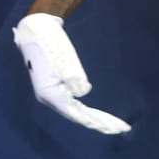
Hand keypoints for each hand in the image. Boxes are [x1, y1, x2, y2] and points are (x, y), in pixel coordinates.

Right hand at [12, 13, 131, 133]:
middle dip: (100, 122)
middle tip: (121, 128)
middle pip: (78, 115)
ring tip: (113, 125)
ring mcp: (52, 93)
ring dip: (95, 118)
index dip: (95, 121)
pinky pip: (73, 104)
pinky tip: (97, 116)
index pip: (76, 113)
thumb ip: (74, 78)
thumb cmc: (50, 43)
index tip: (113, 127)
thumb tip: (83, 92)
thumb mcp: (64, 60)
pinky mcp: (56, 87)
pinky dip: (86, 111)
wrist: (36, 30)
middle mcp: (50, 98)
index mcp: (49, 93)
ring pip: (76, 111)